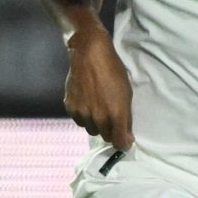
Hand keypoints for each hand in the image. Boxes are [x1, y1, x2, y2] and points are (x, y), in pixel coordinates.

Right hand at [63, 29, 134, 148]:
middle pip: (105, 137)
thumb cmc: (113, 71)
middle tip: (111, 115)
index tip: (125, 138)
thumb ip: (126, 118)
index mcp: (115, 115)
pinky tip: (86, 101)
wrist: (89, 54)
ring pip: (91, 129)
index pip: (119, 143)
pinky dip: (83, 115)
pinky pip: (79, 120)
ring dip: (95, 123)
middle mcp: (98, 118)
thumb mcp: (126, 93)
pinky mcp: (70, 108)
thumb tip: (127, 138)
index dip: (124, 142)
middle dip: (110, 130)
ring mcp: (82, 114)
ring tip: (97, 106)